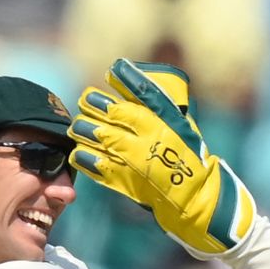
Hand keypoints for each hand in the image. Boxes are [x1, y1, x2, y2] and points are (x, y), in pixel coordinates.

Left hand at [67, 58, 256, 255]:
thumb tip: (128, 78)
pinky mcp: (126, 181)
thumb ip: (156, 104)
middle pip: (113, 115)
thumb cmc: (187, 153)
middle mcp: (150, 138)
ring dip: (84, 131)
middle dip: (93, 105)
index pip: (142, 93)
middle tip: (85, 101)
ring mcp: (136, 160)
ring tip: (77, 127)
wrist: (192, 196)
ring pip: (102, 139)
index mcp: (166, 121)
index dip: (125, 80)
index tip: (112, 72)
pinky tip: (77, 152)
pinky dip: (84, 158)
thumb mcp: (179, 124)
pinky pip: (98, 166)